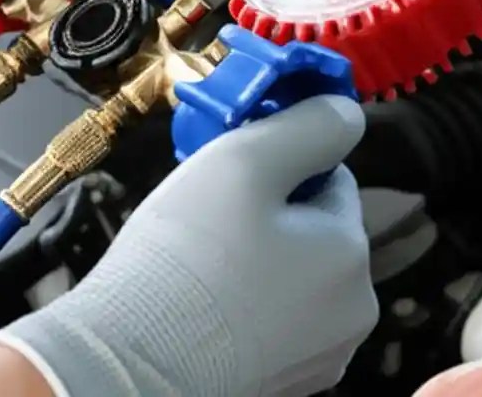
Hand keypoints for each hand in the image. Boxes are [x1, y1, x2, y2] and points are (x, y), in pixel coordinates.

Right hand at [0, 96, 377, 396]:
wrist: (128, 365)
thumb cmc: (184, 260)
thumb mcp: (245, 161)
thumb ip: (307, 127)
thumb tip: (345, 111)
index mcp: (351, 253)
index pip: (329, 179)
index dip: (278, 167)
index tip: (229, 175)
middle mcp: (352, 312)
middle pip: (312, 232)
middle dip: (266, 218)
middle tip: (204, 218)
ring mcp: (319, 356)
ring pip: (290, 279)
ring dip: (254, 263)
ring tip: (196, 265)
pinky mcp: (282, 384)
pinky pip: (268, 323)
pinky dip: (242, 308)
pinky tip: (199, 306)